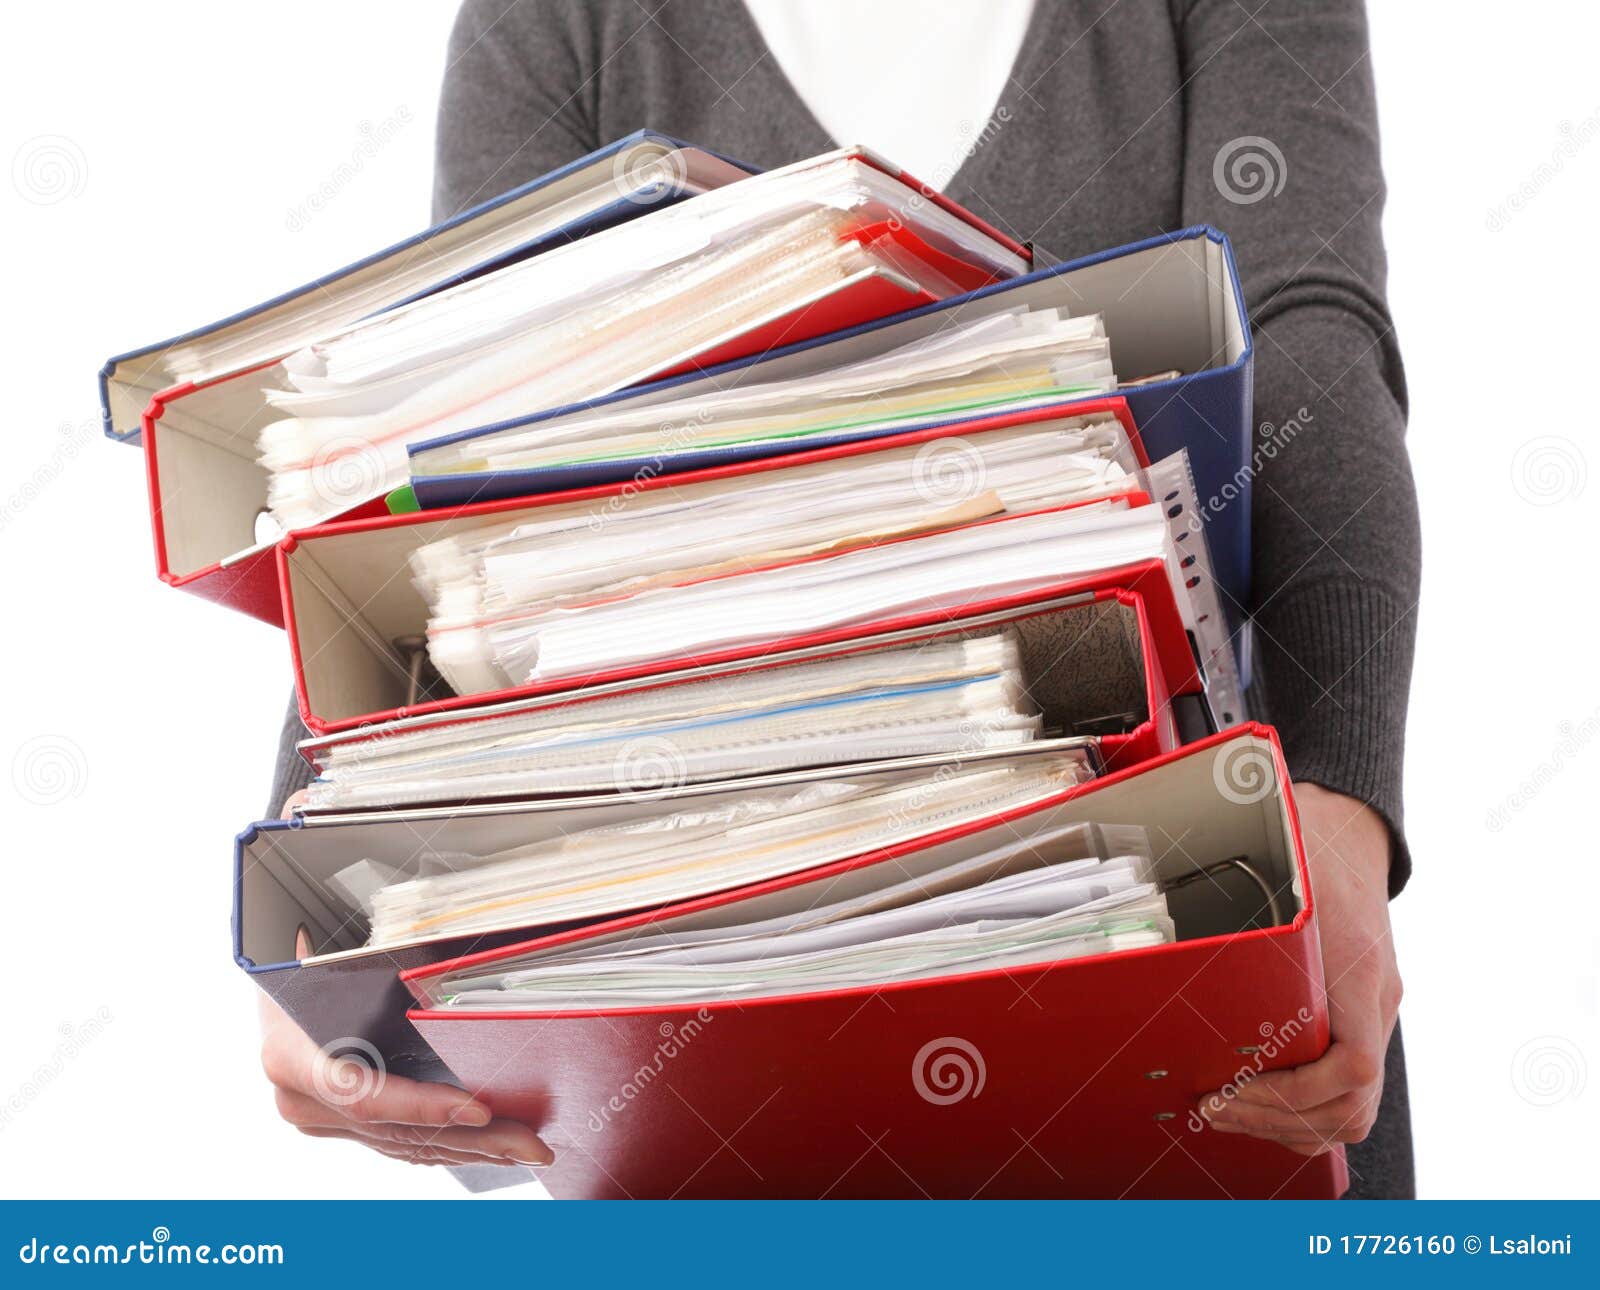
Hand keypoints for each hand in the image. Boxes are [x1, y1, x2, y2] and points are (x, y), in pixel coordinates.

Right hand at [259, 790, 552, 1167]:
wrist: (271, 933)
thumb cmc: (303, 906)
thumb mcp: (313, 888)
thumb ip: (326, 849)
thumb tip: (322, 808)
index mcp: (287, 1042)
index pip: (357, 1089)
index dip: (419, 1103)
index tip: (478, 1107)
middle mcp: (295, 1088)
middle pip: (392, 1128)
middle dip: (468, 1136)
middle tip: (533, 1141)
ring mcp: (315, 1110)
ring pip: (402, 1143)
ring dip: (469, 1148)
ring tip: (532, 1145)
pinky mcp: (340, 1118)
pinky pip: (399, 1139)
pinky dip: (447, 1141)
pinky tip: (498, 1139)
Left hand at [1199, 782, 1400, 1154]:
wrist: (1351, 831)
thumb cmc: (1311, 844)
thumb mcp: (1283, 863)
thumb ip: (1242, 894)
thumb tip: (1167, 899)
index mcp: (1357, 969)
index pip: (1354, 1063)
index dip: (1296, 1092)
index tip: (1236, 1088)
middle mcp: (1375, 1001)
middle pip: (1353, 1104)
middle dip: (1277, 1117)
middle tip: (1213, 1106)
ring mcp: (1372, 1014)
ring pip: (1352, 1110)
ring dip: (1287, 1124)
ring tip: (1225, 1112)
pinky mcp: (1360, 1019)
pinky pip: (1346, 1094)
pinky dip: (1303, 1113)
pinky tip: (1254, 1105)